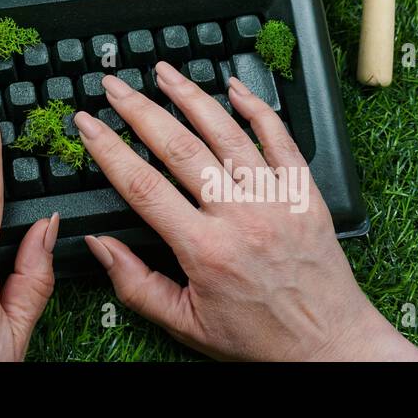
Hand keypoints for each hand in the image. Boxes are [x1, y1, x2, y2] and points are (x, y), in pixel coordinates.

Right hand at [75, 62, 417, 360]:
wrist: (331, 345)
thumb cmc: (260, 338)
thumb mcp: (186, 324)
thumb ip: (136, 284)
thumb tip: (99, 245)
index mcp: (205, 251)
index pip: (144, 187)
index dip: (109, 150)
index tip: (87, 125)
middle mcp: (240, 217)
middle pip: (180, 148)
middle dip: (140, 110)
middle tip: (114, 86)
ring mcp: (276, 200)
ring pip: (227, 133)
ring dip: (191, 97)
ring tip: (163, 72)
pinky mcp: (305, 193)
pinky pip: (280, 139)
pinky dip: (257, 108)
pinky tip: (233, 87)